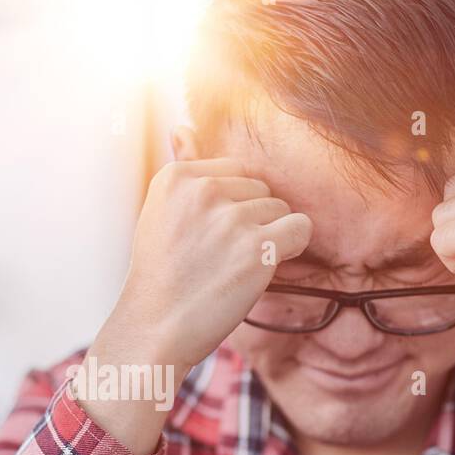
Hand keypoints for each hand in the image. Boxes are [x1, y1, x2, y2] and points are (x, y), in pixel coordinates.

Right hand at [110, 156, 311, 370]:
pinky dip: (290, 248)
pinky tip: (263, 268)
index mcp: (176, 177)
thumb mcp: (160, 213)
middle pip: (260, 189)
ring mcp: (230, 218)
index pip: (234, 172)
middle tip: (220, 258)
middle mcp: (202, 190)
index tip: (208, 239)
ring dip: (268, 237)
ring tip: (233, 267)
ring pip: (280, 209)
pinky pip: (300, 229)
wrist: (154, 328)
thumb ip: (181, 168)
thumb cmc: (161, 277)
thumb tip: (183, 127)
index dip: (231, 207)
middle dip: (251, 221)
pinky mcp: (256, 248)